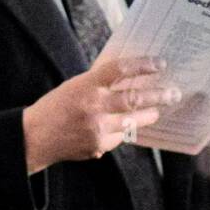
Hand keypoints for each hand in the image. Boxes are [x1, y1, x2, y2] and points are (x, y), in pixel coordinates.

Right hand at [22, 56, 178, 172]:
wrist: (35, 137)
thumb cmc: (57, 106)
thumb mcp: (76, 85)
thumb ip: (101, 83)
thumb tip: (132, 76)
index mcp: (86, 85)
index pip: (120, 70)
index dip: (143, 65)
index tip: (160, 63)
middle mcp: (94, 106)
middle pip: (134, 99)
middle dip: (158, 96)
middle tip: (174, 93)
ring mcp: (97, 128)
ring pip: (134, 121)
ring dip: (149, 115)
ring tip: (158, 110)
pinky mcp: (99, 146)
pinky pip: (121, 136)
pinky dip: (126, 130)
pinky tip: (130, 126)